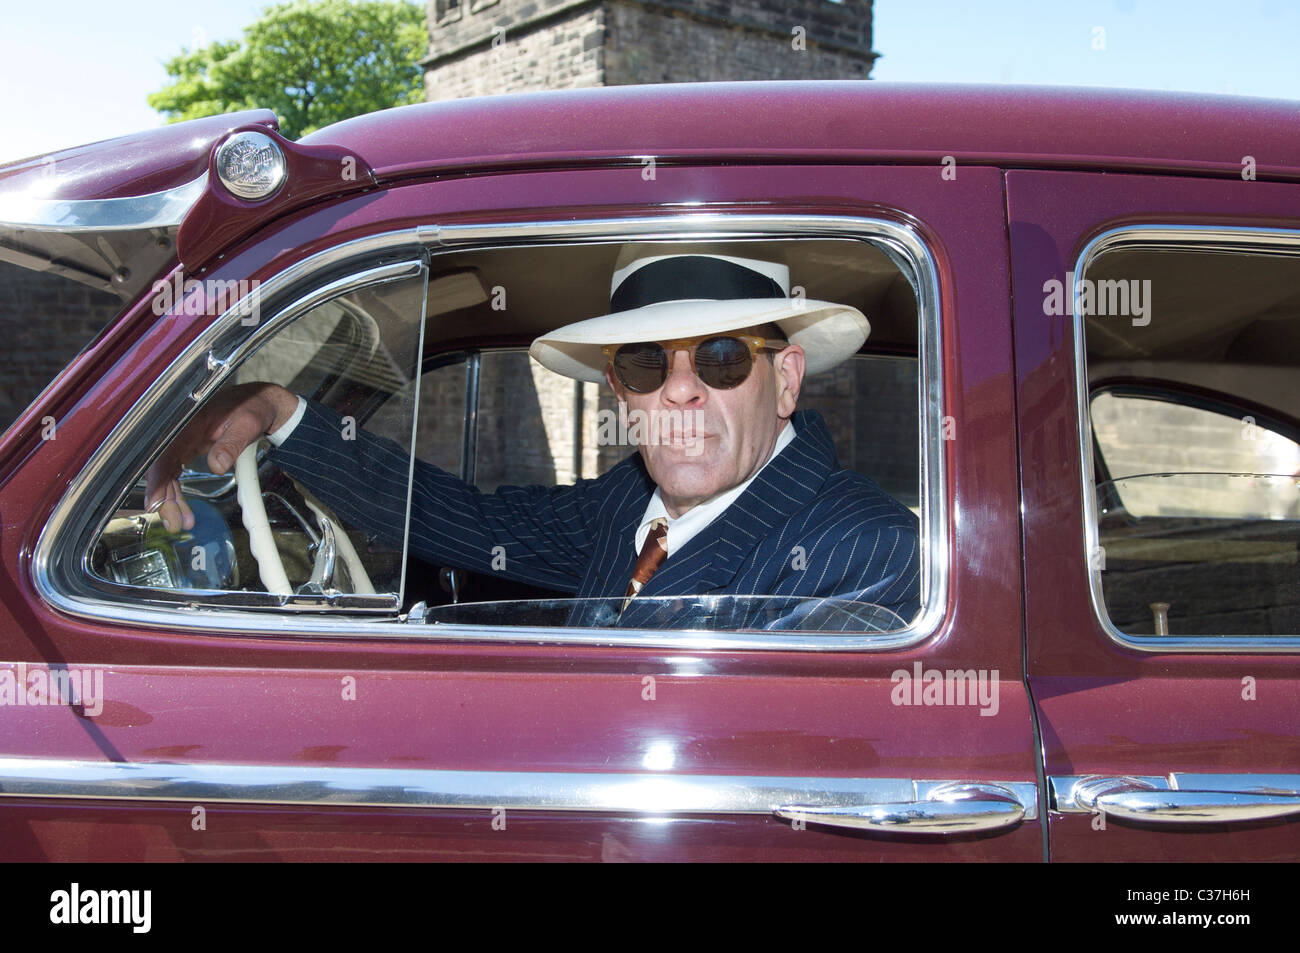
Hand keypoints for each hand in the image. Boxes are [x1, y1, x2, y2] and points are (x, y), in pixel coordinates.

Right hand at [144, 382, 298, 531]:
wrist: (260, 403)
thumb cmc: (252, 407)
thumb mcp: (246, 424)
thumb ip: (231, 444)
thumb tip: (217, 466)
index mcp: (189, 424)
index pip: (164, 455)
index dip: (157, 480)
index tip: (155, 503)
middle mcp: (180, 433)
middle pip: (162, 468)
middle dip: (164, 498)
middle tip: (174, 522)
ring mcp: (183, 441)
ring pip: (167, 474)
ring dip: (171, 499)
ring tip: (182, 522)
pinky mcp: (189, 447)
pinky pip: (176, 472)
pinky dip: (178, 491)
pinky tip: (183, 509)